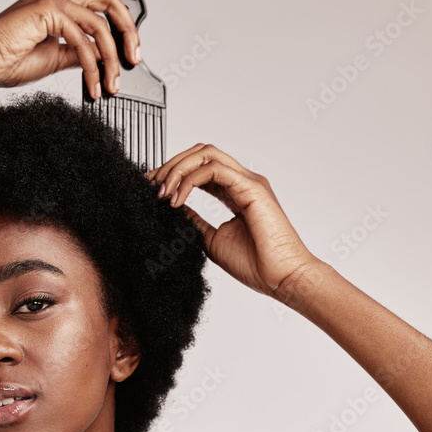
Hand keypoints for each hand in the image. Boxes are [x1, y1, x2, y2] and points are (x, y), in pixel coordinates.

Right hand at [0, 0, 146, 96]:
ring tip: (112, 81)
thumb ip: (77, 52)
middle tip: (134, 54)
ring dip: (112, 55)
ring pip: (101, 22)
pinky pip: (85, 39)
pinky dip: (93, 65)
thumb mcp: (53, 58)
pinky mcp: (48, 12)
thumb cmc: (5, 61)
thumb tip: (99, 56)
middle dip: (129, 25)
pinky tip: (93, 83)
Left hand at [146, 144, 321, 297]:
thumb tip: (175, 208)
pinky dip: (190, 180)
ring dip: (178, 168)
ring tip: (162, 192)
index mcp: (235, 192)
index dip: (173, 173)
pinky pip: (214, 170)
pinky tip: (177, 199)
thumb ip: (195, 221)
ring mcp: (248, 182)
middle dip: (171, 165)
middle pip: (200, 153)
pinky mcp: (252, 188)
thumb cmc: (255, 265)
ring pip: (206, 154)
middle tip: (151, 185)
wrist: (280, 278)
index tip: (151, 188)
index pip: (200, 168)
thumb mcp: (212, 239)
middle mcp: (242, 181)